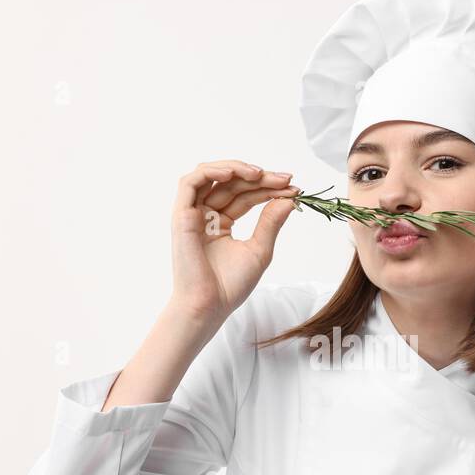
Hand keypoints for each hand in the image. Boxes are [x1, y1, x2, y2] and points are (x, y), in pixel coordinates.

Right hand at [170, 160, 300, 327]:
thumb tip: (289, 199)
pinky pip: (190, 182)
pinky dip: (211, 172)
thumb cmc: (230, 286)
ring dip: (236, 168)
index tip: (294, 189)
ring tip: (261, 174)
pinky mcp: (181, 215)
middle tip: (286, 180)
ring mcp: (192, 213)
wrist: (208, 306)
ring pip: (210, 175)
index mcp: (221, 223)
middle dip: (261, 178)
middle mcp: (205, 215)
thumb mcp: (259, 250)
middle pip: (233, 184)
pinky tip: (234, 174)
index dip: (269, 188)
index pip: (246, 195)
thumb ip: (271, 223)